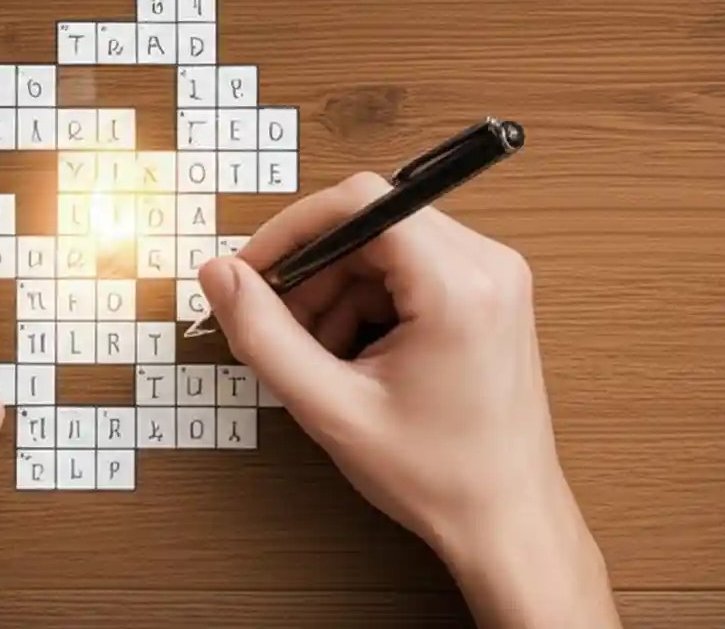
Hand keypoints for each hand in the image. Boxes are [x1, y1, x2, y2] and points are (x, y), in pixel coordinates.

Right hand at [199, 173, 619, 627]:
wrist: (506, 521)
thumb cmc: (436, 474)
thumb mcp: (331, 407)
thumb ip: (264, 334)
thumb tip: (218, 273)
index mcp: (459, 285)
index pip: (359, 202)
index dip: (292, 230)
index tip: (251, 272)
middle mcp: (487, 263)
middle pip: (368, 224)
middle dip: (311, 271)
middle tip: (278, 328)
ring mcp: (493, 275)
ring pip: (381, 248)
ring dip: (334, 292)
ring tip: (318, 357)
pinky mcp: (488, 292)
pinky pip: (405, 269)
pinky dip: (364, 303)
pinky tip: (352, 357)